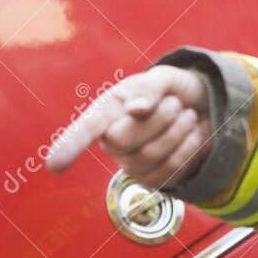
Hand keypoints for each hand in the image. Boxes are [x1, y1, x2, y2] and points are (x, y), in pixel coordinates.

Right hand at [45, 65, 213, 190]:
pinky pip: (170, 170)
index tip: (54, 164)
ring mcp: (131, 163)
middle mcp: (112, 141)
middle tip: (175, 103)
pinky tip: (193, 134)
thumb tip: (135, 109)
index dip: (71, 145)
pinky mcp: (153, 179)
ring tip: (187, 115)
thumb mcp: (164, 78)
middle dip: (157, 119)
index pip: (86, 130)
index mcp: (108, 111)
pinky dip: (189, 148)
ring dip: (178, 130)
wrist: (202, 108)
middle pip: (123, 140)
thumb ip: (149, 88)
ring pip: (150, 155)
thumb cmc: (172, 91)